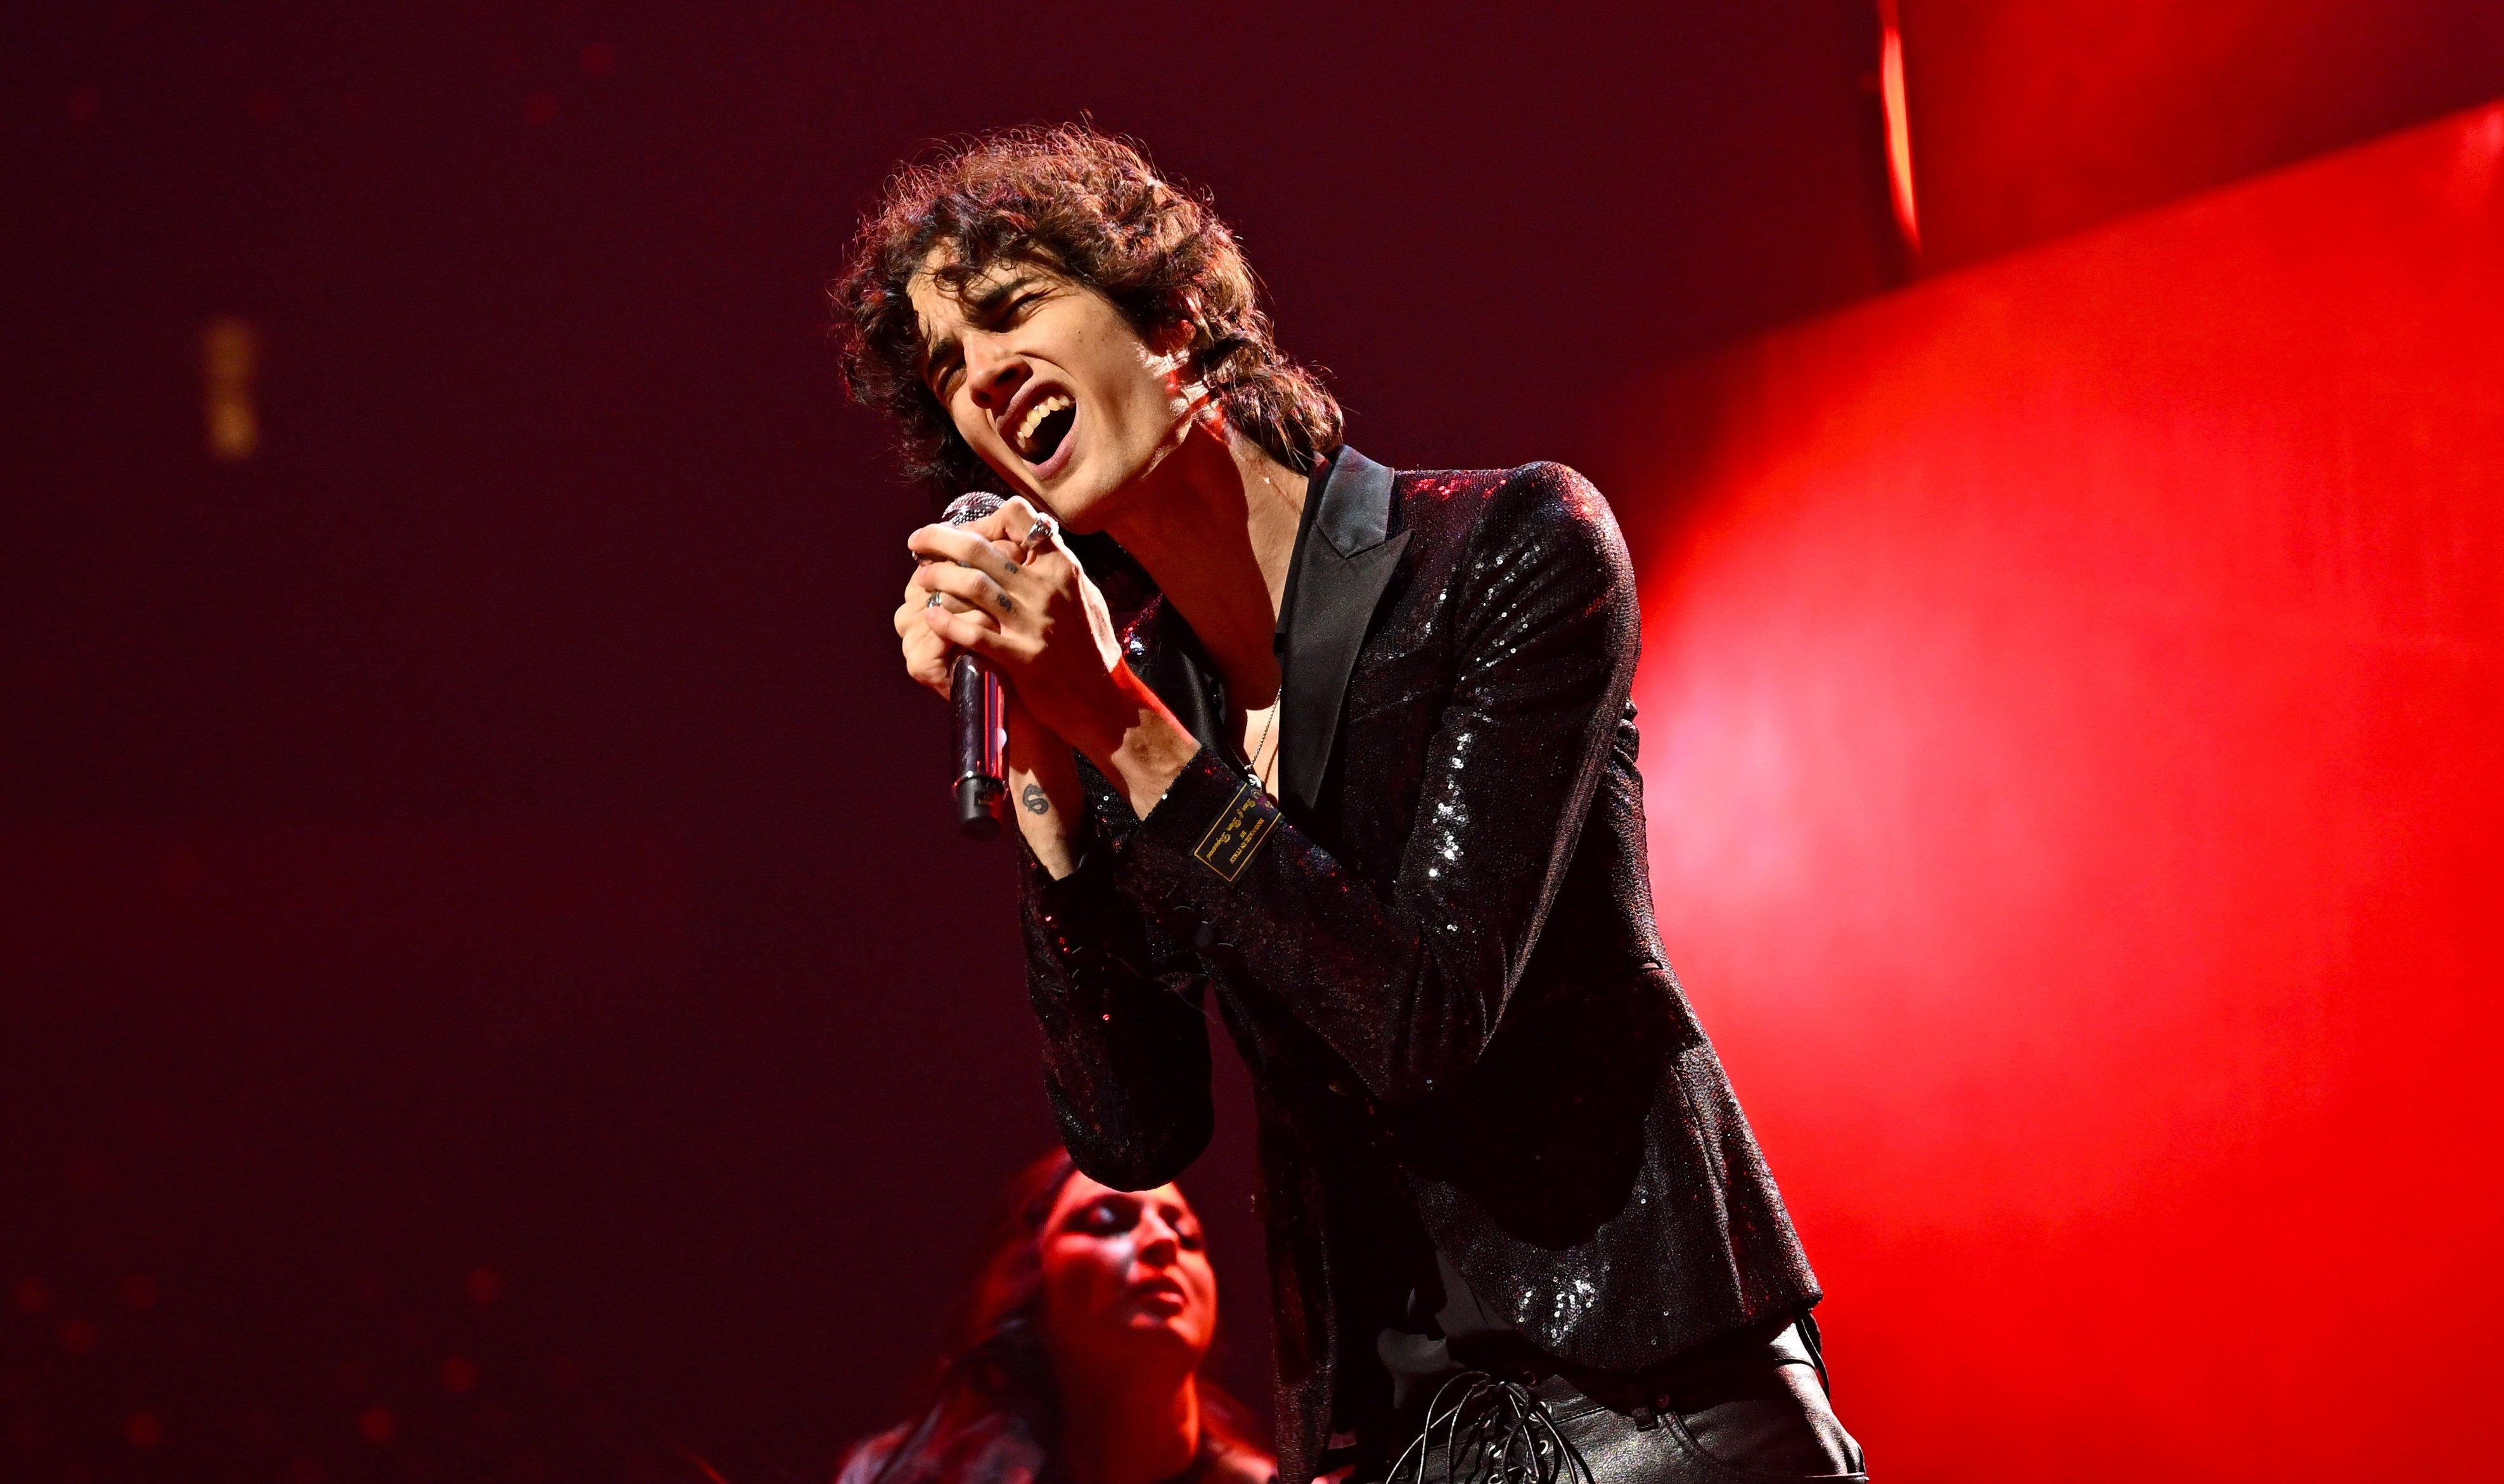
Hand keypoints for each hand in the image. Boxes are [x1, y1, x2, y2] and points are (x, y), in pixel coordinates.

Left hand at [895, 500, 1094, 871]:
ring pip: (970, 586)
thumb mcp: (1085, 596)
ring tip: (921, 579)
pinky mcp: (1022, 657)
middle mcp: (1047, 589)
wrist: (1103, 703)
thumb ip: (1057, 568)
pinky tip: (930, 617)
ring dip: (936, 578)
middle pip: (978, 548)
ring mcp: (1033, 623)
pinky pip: (973, 632)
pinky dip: (945, 622)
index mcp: (1063, 567)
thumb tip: (1032, 540)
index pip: (1018, 516)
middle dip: (938, 540)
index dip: (983, 517)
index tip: (964, 529)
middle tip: (918, 542)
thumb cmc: (1093, 651)